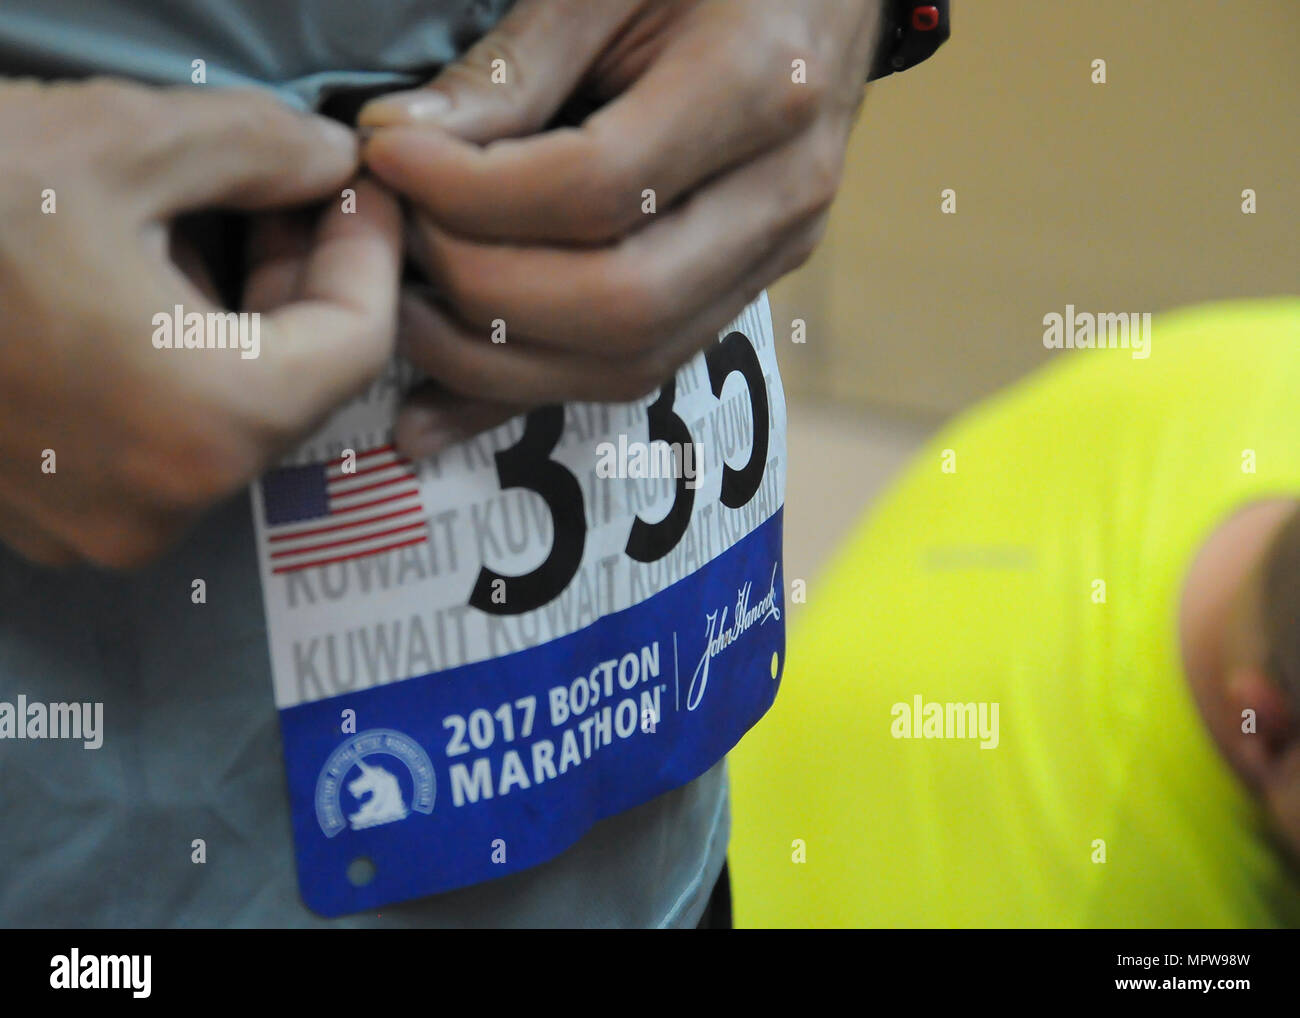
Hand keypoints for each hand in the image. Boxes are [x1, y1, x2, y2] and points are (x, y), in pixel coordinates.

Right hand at [0, 78, 402, 566]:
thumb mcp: (118, 141)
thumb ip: (261, 149)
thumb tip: (334, 160)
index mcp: (206, 424)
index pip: (356, 342)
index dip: (367, 251)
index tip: (355, 186)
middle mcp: (168, 504)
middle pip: (294, 384)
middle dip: (301, 281)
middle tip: (291, 191)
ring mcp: (100, 526)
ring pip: (225, 411)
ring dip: (238, 320)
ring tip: (208, 222)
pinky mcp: (45, 520)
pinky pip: (156, 438)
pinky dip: (174, 364)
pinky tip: (139, 285)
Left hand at [359, 0, 883, 454]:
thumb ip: (511, 66)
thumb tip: (396, 148)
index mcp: (762, 86)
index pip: (600, 188)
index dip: (473, 192)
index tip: (385, 160)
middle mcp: (783, 196)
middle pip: (620, 303)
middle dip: (479, 288)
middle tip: (393, 241)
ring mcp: (774, 258)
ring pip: (630, 363)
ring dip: (494, 363)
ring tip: (399, 318)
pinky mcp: (745, 293)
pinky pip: (634, 373)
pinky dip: (526, 396)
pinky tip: (436, 417)